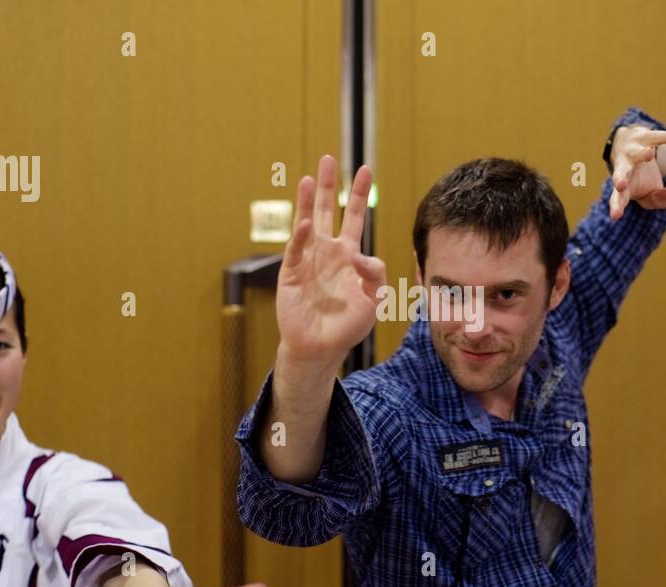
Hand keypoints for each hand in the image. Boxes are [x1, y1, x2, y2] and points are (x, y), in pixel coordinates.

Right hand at [275, 155, 384, 368]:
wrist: (321, 348)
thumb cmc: (348, 325)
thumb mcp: (374, 299)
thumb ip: (374, 274)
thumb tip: (358, 253)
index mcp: (348, 255)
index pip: (355, 218)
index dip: (360, 195)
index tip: (366, 170)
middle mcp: (327, 252)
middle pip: (328, 211)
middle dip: (329, 186)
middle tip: (329, 159)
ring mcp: (308, 260)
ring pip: (308, 223)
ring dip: (308, 202)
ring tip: (309, 178)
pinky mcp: (291, 273)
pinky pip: (296, 251)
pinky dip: (300, 236)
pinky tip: (307, 222)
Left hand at [608, 125, 665, 219]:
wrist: (628, 144)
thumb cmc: (639, 177)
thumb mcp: (650, 194)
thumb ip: (660, 200)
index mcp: (624, 187)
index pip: (619, 198)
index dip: (617, 206)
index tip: (616, 216)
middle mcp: (624, 168)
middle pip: (619, 174)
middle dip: (620, 179)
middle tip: (621, 185)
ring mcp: (632, 151)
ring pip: (635, 153)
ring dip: (642, 154)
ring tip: (649, 155)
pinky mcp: (643, 137)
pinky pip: (656, 137)